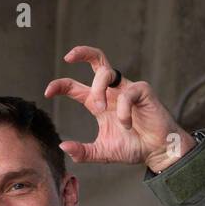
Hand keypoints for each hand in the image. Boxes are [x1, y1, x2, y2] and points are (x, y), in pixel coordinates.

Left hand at [45, 45, 194, 172]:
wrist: (157, 152)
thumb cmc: (133, 147)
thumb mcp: (102, 152)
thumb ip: (82, 152)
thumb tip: (62, 146)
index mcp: (99, 103)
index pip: (76, 88)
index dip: (60, 86)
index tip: (47, 92)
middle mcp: (112, 92)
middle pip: (97, 60)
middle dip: (81, 53)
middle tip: (67, 57)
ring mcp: (127, 89)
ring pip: (106, 72)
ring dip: (98, 90)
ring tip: (99, 109)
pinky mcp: (143, 91)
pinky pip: (127, 94)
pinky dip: (123, 111)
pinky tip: (127, 125)